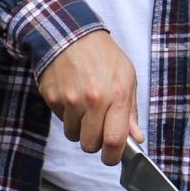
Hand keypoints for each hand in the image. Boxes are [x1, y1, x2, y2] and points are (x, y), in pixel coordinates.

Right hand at [36, 30, 142, 164]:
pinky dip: (66, 114)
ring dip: (79, 127)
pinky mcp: (53, 98)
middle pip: (90, 144)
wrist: (71, 34)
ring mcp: (70, 100)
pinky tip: (72, 95)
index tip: (112, 156)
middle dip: (94, 142)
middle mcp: (93, 100)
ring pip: (73, 135)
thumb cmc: (103, 54)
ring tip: (84, 107)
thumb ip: (131, 110)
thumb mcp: (127, 76)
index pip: (115, 140)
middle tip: (97, 128)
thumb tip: (136, 137)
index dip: (113, 156)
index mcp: (117, 95)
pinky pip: (60, 120)